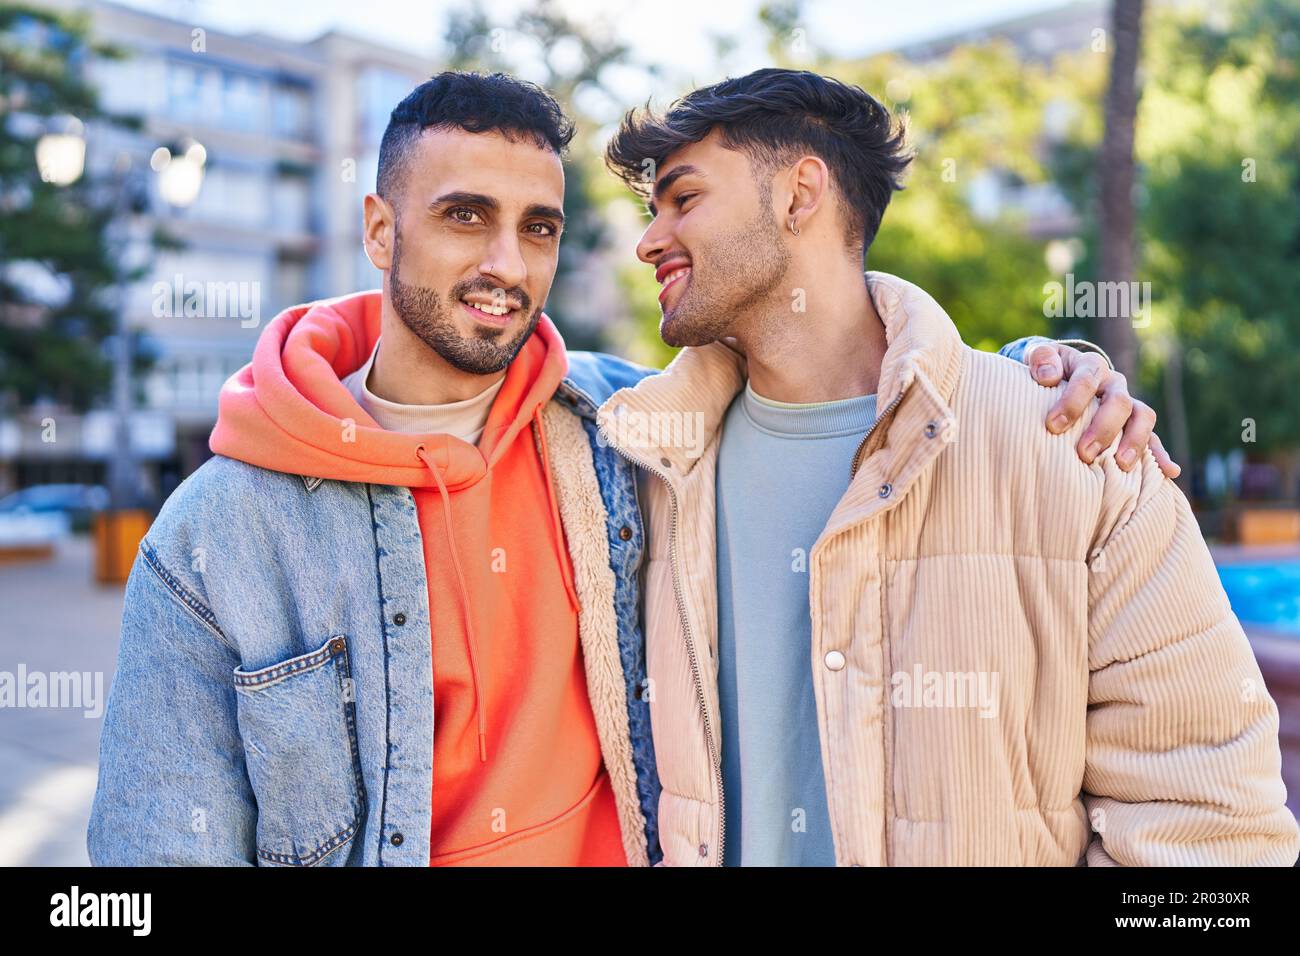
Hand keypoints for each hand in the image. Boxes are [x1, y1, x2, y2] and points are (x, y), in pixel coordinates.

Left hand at [1025, 342, 1180, 478]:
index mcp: (1090, 367)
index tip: (1053, 425)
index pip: (1086, 380)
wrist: (1058, 375)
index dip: (1072, 402)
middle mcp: (1113, 384)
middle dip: (1103, 428)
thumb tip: (1048, 375)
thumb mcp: (1038, 357)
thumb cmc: (1046, 372)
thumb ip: (1041, 358)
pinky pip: (1153, 437)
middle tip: (1084, 453)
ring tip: (1122, 465)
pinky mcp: (1133, 425)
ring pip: (1142, 417)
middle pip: (1118, 402)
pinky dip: (1162, 454)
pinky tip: (1170, 471)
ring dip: (1134, 441)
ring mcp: (1127, 404)